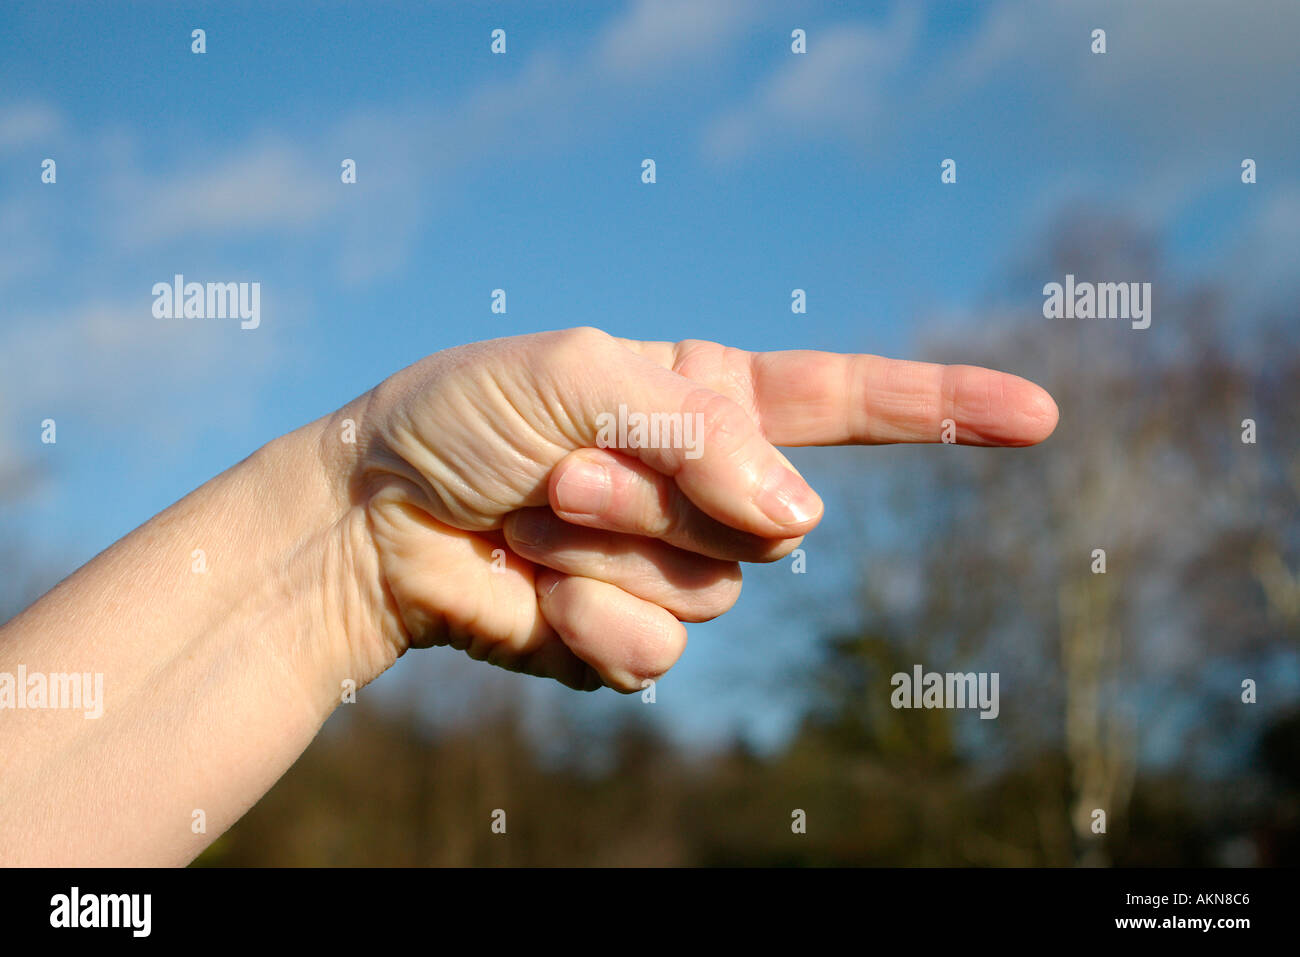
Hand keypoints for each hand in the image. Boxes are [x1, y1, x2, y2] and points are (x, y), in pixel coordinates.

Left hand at [335, 327, 1058, 692]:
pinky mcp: (625, 639)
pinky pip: (655, 654)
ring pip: (711, 592)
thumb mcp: (578, 376)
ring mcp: (671, 569)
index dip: (943, 407)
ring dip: (608, 553)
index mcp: (707, 402)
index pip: (849, 404)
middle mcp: (705, 487)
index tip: (1036, 413)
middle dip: (657, 496)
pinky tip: (532, 591)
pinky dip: (585, 622)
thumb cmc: (462, 418)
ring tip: (534, 518)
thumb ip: (698, 430)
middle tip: (561, 472)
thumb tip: (795, 519)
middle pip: (770, 520)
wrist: (375, 514)